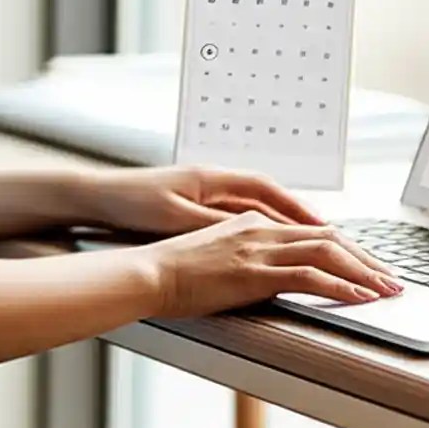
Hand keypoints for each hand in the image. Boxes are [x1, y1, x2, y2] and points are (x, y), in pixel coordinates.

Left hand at [79, 166, 323, 234]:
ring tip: (311, 244)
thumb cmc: (130, 202)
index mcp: (210, 179)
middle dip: (301, 216)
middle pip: (268, 198)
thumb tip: (252, 231)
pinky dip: (260, 230)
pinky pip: (239, 217)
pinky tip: (271, 248)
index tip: (323, 223)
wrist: (97, 196)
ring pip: (255, 208)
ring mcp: (205, 194)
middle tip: (332, 236)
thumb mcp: (175, 217)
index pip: (266, 188)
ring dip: (284, 224)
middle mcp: (213, 183)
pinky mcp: (194, 207)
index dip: (297, 206)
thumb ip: (214, 225)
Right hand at [136, 211, 403, 317]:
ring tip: (387, 290)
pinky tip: (359, 297)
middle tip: (392, 279)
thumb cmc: (174, 271)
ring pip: (328, 253)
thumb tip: (268, 275)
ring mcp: (260, 248)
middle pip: (330, 238)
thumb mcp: (216, 256)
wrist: (147, 273)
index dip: (348, 249)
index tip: (370, 265)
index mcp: (255, 223)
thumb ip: (246, 257)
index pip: (314, 232)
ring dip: (364, 272)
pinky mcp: (254, 271)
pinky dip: (340, 286)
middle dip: (367, 259)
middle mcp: (263, 229)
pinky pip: (309, 275)